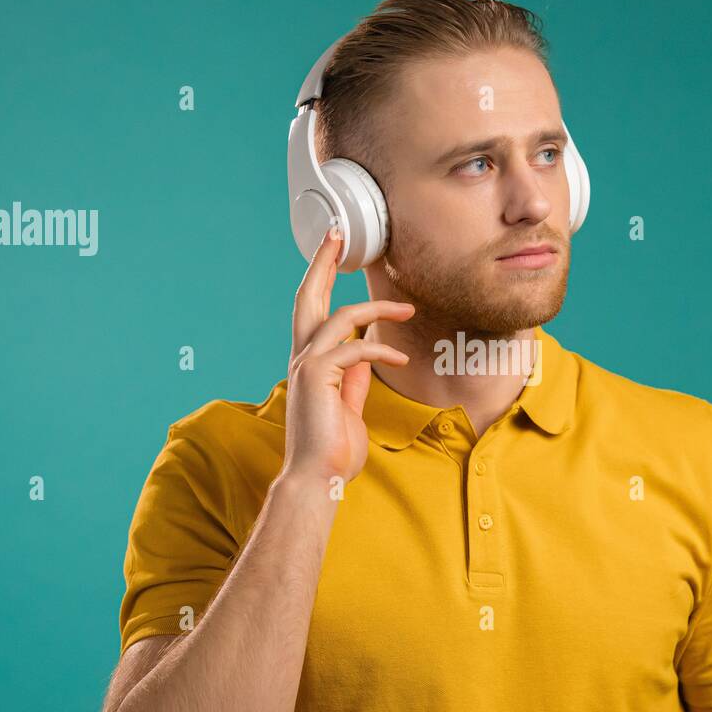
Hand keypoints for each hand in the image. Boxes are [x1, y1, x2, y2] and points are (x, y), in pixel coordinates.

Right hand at [281, 226, 414, 484]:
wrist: (318, 479)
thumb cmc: (333, 450)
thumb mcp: (349, 406)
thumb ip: (355, 378)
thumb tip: (367, 354)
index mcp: (309, 363)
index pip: (312, 311)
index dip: (321, 279)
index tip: (334, 252)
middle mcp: (302, 357)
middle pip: (308, 296)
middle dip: (322, 262)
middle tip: (337, 233)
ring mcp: (307, 365)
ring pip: (340, 317)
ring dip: (377, 309)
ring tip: (408, 310)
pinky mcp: (318, 376)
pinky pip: (355, 349)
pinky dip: (380, 349)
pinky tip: (401, 361)